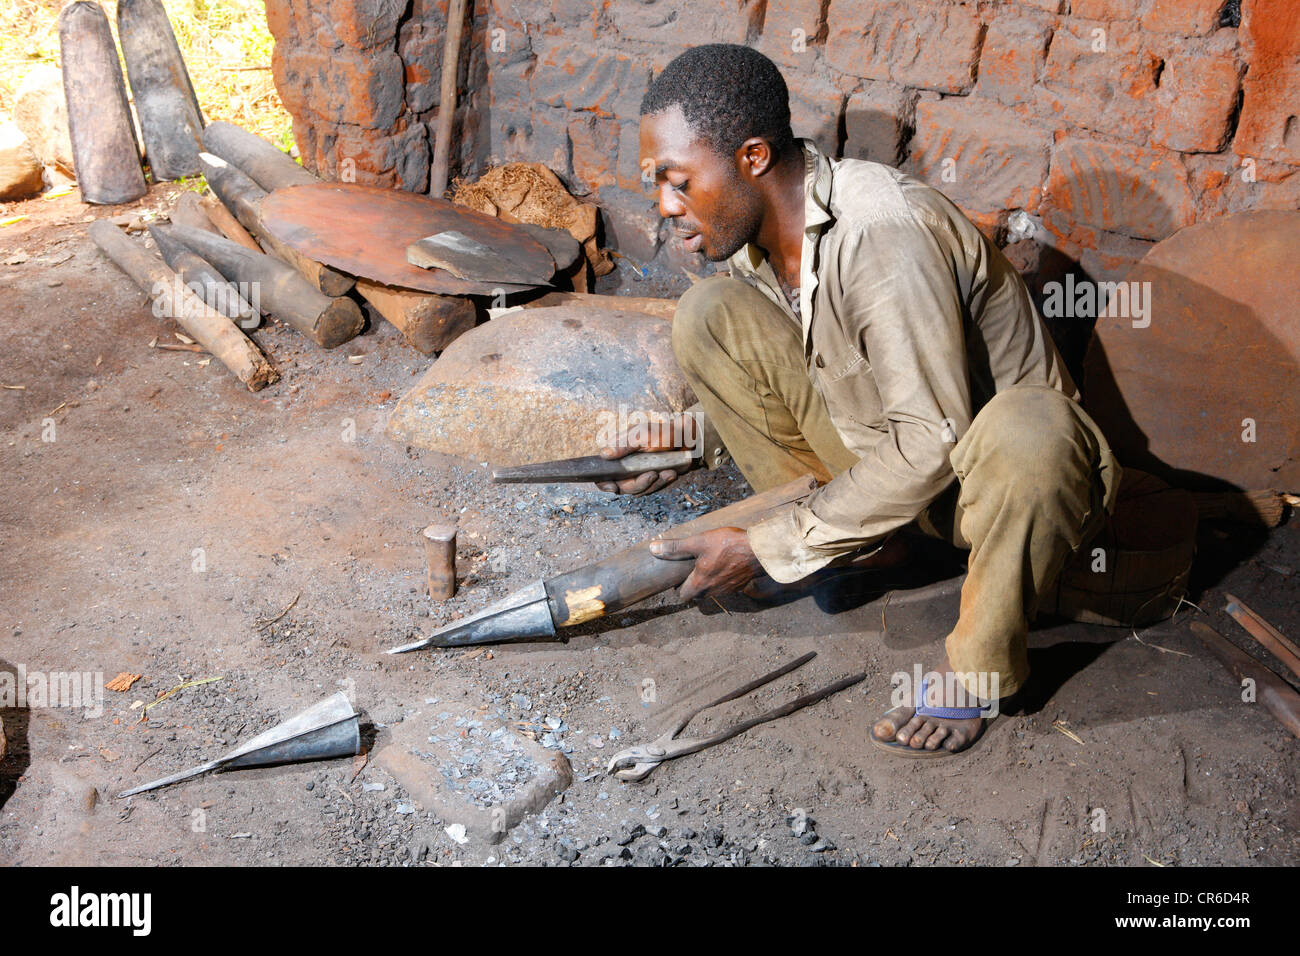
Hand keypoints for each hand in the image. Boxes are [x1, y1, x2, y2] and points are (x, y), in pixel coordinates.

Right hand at [595, 412, 698, 495]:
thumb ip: (624, 445)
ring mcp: (638, 473)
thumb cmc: (663, 432)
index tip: (613, 488)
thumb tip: (604, 454)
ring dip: (652, 483)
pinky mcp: (651, 479)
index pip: (602, 472)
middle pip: (621, 486)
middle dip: (637, 484)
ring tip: (667, 472)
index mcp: (617, 452)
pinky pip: (651, 489)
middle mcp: (625, 465)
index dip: (603, 483)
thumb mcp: (643, 435)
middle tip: (652, 475)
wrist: (687, 438)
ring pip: (637, 490)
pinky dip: (661, 482)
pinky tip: (671, 473)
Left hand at [649, 527, 763, 602]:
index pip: (683, 596)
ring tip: (708, 565)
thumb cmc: (728, 546)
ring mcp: (727, 590)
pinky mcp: (739, 586)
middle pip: (697, 595)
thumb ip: (676, 547)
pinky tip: (724, 565)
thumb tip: (654, 549)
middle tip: (692, 568)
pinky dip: (721, 579)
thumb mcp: (698, 542)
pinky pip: (725, 587)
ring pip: (711, 592)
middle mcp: (713, 592)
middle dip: (692, 585)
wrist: (760, 551)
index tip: (679, 575)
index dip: (678, 587)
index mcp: (700, 584)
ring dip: (707, 582)